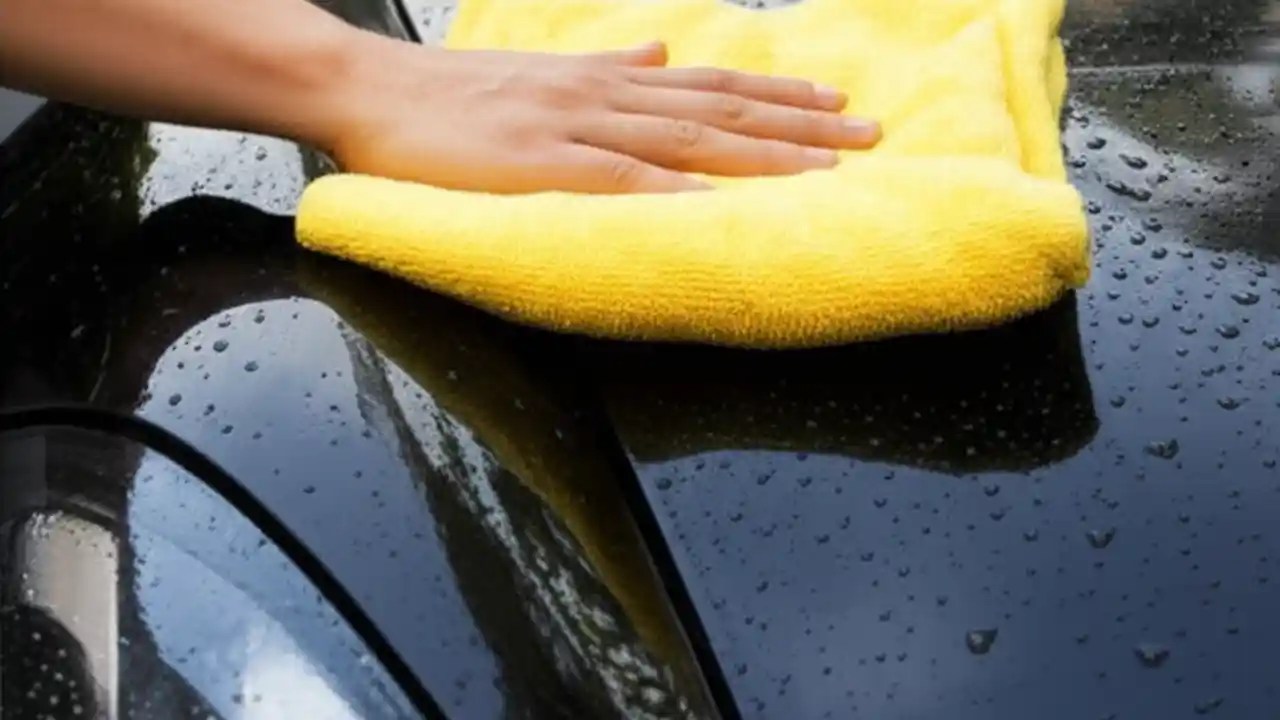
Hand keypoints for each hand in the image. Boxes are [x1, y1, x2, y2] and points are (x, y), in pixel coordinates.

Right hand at [318, 36, 880, 193]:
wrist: (369, 89)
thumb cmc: (453, 91)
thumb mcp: (542, 67)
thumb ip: (608, 64)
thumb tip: (660, 51)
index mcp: (604, 79)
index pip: (709, 85)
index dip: (778, 95)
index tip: (836, 103)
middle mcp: (602, 97)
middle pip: (717, 109)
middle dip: (797, 124)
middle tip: (868, 135)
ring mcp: (571, 129)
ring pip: (683, 141)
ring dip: (758, 153)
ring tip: (825, 168)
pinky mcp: (534, 165)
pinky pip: (613, 180)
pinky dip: (669, 193)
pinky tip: (718, 206)